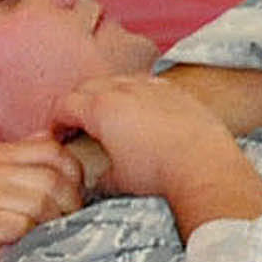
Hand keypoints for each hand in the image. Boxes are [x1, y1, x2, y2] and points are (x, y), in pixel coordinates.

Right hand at [0, 138, 88, 261]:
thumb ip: (14, 165)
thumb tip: (53, 149)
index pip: (52, 149)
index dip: (72, 172)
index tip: (73, 194)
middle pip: (54, 177)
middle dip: (70, 202)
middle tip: (67, 220)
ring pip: (43, 200)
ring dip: (55, 221)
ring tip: (51, 234)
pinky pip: (24, 224)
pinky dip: (34, 235)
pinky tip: (30, 244)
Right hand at [56, 72, 261, 237]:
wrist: (204, 165)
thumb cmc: (158, 174)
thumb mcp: (116, 180)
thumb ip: (97, 176)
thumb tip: (94, 179)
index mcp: (100, 109)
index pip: (64, 105)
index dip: (56, 121)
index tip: (58, 135)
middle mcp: (123, 89)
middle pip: (87, 87)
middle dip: (78, 104)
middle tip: (78, 126)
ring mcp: (150, 86)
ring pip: (117, 81)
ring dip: (106, 95)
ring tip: (109, 117)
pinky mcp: (174, 90)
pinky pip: (145, 83)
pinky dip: (135, 93)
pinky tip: (142, 111)